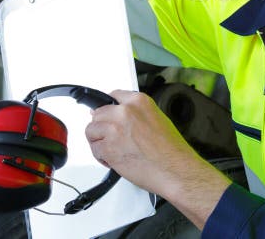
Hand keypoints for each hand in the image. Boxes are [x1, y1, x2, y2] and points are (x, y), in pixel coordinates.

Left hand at [85, 90, 230, 228]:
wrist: (174, 170)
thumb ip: (137, 114)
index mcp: (139, 102)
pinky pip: (94, 149)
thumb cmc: (170, 150)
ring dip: (99, 141)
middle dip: (102, 126)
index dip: (109, 108)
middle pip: (98, 113)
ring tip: (113, 149)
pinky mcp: (108, 147)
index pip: (113, 96)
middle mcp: (124, 112)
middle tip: (111, 137)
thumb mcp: (158, 119)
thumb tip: (121, 117)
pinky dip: (101, 156)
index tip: (107, 114)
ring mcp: (114, 129)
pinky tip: (115, 159)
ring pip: (91, 131)